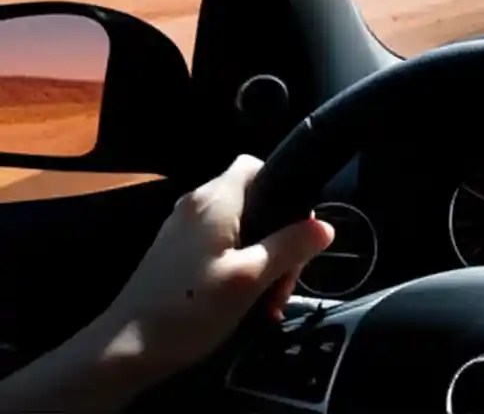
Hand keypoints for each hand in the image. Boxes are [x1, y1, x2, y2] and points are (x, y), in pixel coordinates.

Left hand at [0, 155, 335, 412]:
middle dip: (280, 237)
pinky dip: (242, 268)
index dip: (284, 187)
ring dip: (264, 259)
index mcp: (214, 200)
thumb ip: (290, 247)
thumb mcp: (250, 278)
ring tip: (270, 298)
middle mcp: (197, 205)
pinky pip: (223, 246)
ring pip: (242, 228)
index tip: (299, 229)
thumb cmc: (189, 308)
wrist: (124, 350)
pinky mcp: (178, 253)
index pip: (256, 165)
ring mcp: (184, 230)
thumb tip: (325, 226)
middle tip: (286, 279)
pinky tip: (249, 301)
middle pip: (255, 201)